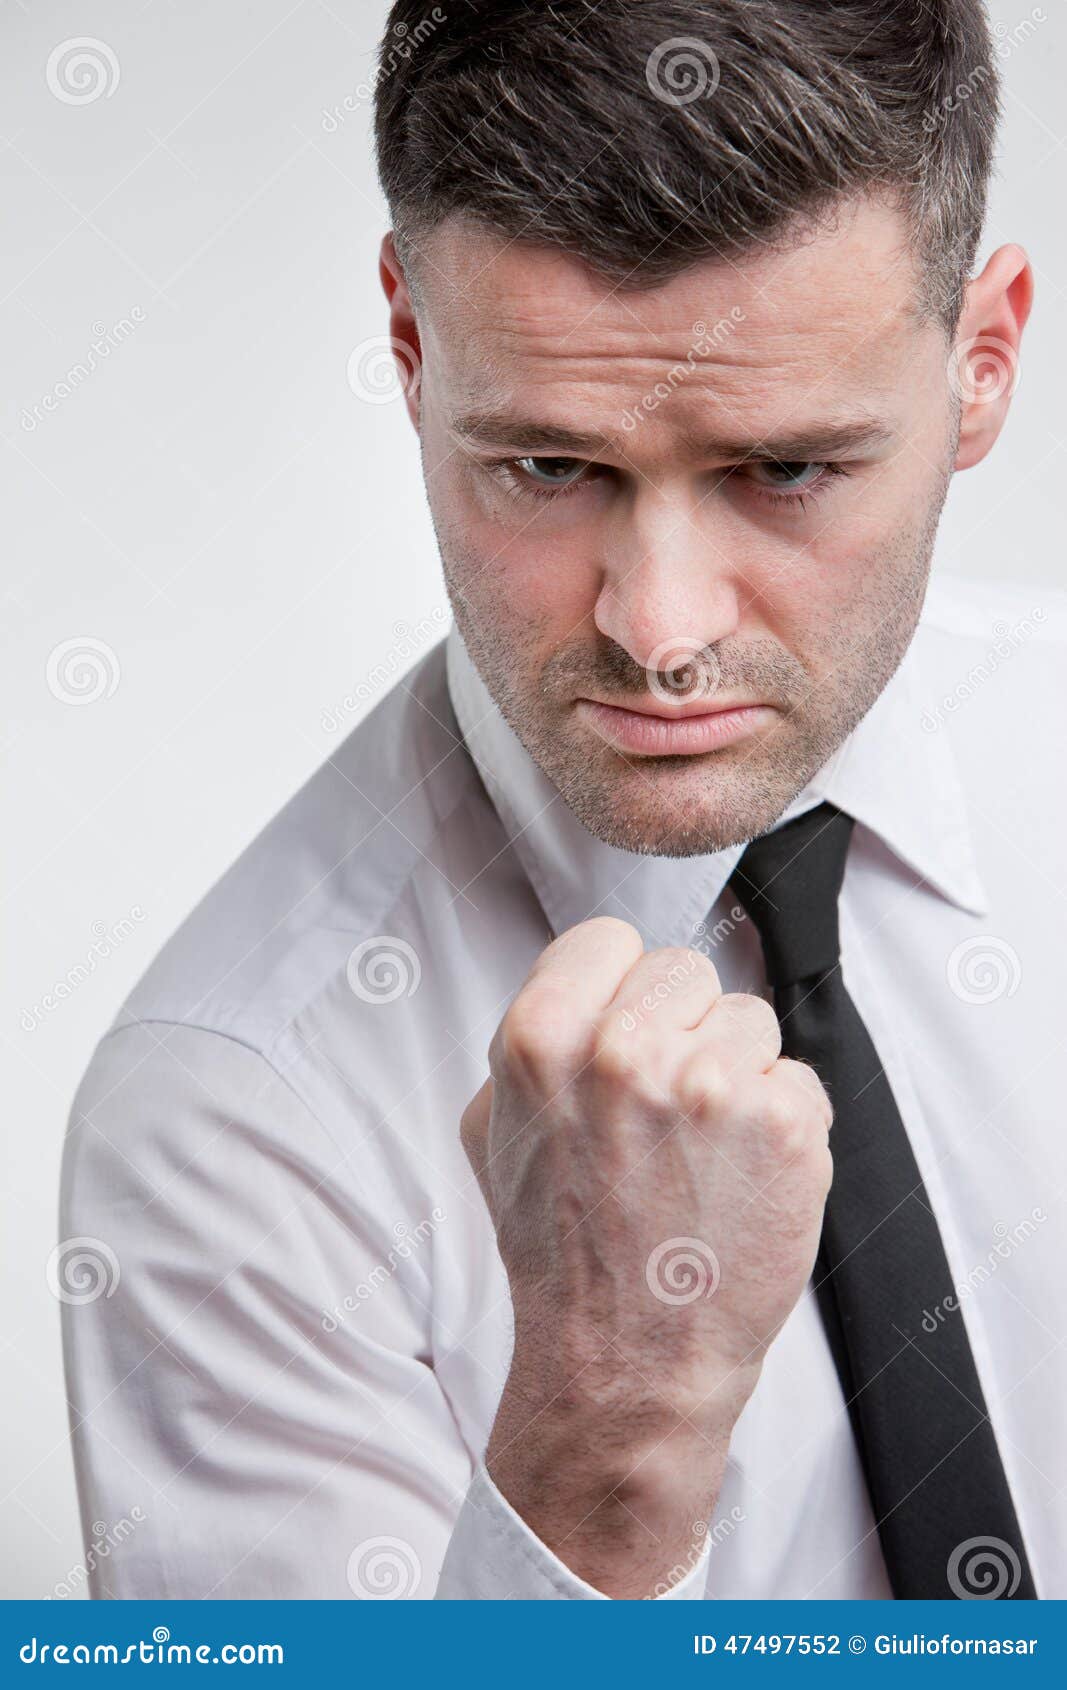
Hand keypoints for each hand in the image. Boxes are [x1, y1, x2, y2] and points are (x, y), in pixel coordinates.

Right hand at [460, 916, 832, 1596]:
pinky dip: (780, 1125)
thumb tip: (579, 986)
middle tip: (660, 1110)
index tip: (621, 1033)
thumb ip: (530, 1041)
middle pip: (684, 971)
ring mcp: (715, 1086)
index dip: (615, 990)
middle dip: (678, 1029)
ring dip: (732, 1074)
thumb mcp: (495, 1131)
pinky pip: (797, 1078)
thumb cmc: (562, 1251)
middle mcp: (627, 1050)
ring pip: (747, 1020)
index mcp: (543, 1037)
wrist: (627, 1363)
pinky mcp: (789, 1125)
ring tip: (699, 1153)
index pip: (609, 939)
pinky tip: (741, 1177)